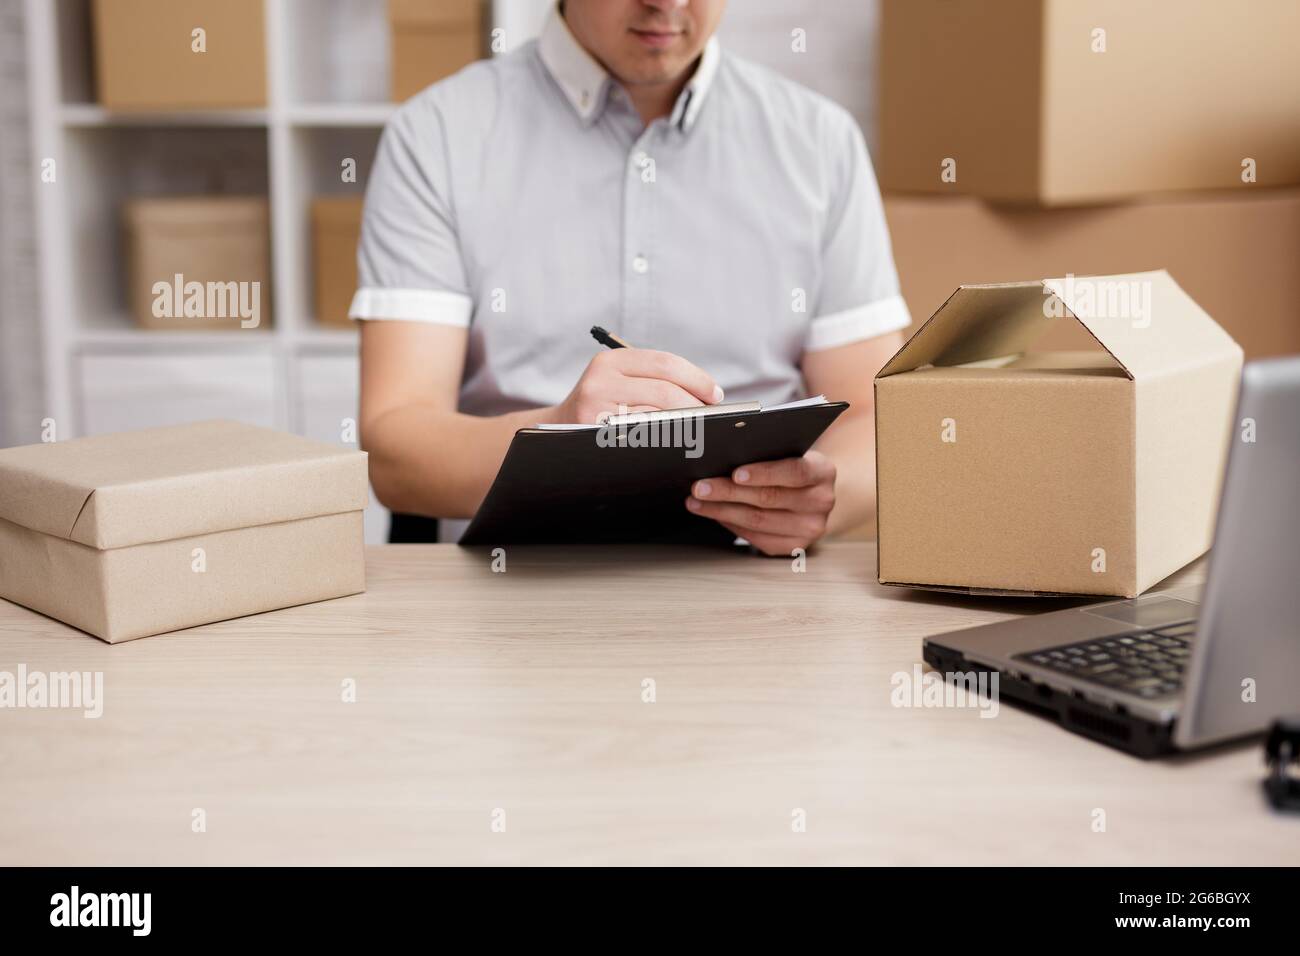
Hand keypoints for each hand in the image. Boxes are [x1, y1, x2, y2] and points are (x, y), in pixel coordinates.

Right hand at [549, 349, 723, 424]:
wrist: (555, 431)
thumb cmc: (598, 407)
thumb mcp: (615, 381)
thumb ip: (650, 379)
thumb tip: (704, 394)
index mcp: (611, 360)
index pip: (666, 363)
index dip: (696, 379)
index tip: (715, 394)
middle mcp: (601, 377)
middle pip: (665, 389)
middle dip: (695, 404)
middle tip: (711, 416)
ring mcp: (595, 405)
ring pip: (656, 414)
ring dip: (684, 423)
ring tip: (698, 428)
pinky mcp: (595, 429)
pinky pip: (643, 435)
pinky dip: (664, 437)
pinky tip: (675, 440)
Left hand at [685, 450, 836, 555]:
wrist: (813, 495)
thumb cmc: (791, 467)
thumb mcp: (789, 454)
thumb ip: (767, 453)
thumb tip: (720, 457)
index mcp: (823, 472)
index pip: (794, 471)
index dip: (763, 473)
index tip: (734, 473)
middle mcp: (822, 502)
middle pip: (769, 498)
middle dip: (729, 492)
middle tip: (700, 487)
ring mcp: (810, 528)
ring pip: (758, 521)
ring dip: (721, 511)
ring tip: (696, 502)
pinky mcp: (795, 546)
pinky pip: (757, 537)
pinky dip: (731, 525)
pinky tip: (714, 514)